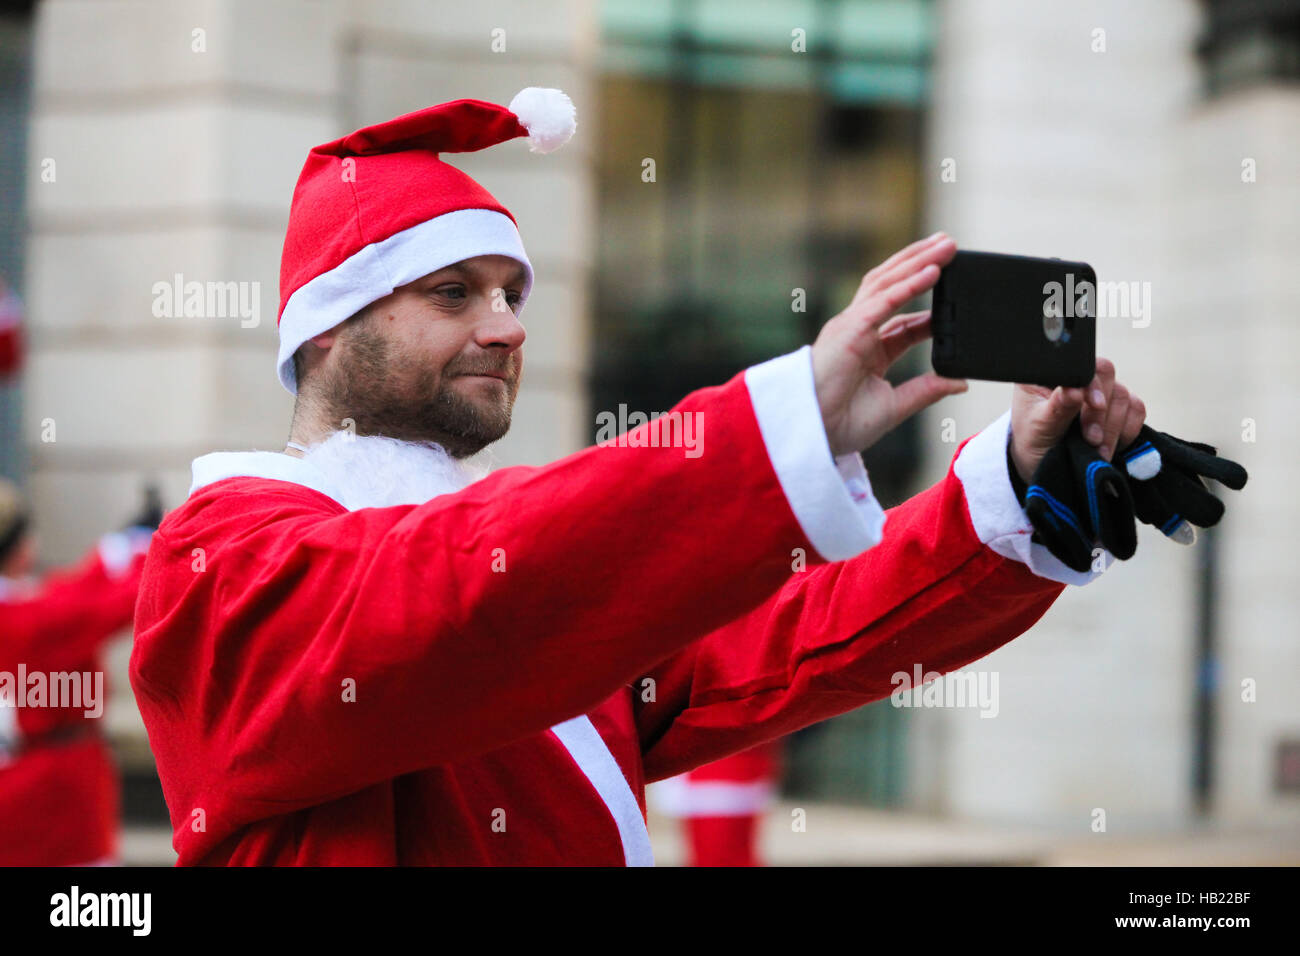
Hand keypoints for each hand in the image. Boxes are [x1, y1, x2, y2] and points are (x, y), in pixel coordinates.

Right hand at [811, 232, 966, 455]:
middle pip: (894, 286)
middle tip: (950, 245)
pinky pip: (885, 300)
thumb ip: (927, 390)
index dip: (930, 304)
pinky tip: (933, 271)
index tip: (958, 293)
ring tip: (947, 245)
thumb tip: (960, 381)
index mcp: (868, 351)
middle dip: (922, 263)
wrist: (812, 433)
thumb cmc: (839, 423)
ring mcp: (852, 326)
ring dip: (919, 261)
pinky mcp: (850, 328)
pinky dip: (910, 284)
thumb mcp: (894, 406)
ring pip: (888, 282)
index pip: (904, 319)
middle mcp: (858, 331)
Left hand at [1009, 357, 1146, 483]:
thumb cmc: (1032, 442)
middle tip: (1091, 439)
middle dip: (1101, 412)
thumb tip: (1075, 390)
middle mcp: (1079, 379)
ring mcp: (1101, 393)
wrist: (1043, 467)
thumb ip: (1057, 408)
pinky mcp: (1118, 411)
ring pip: (1124, 396)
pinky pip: (1136, 410)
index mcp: (1052, 376)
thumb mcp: (1038, 427)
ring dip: (1113, 426)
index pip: (1082, 366)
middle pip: (1108, 376)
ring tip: (1098, 450)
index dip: (1093, 385)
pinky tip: (1110, 446)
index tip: (1095, 406)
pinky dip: (1127, 430)